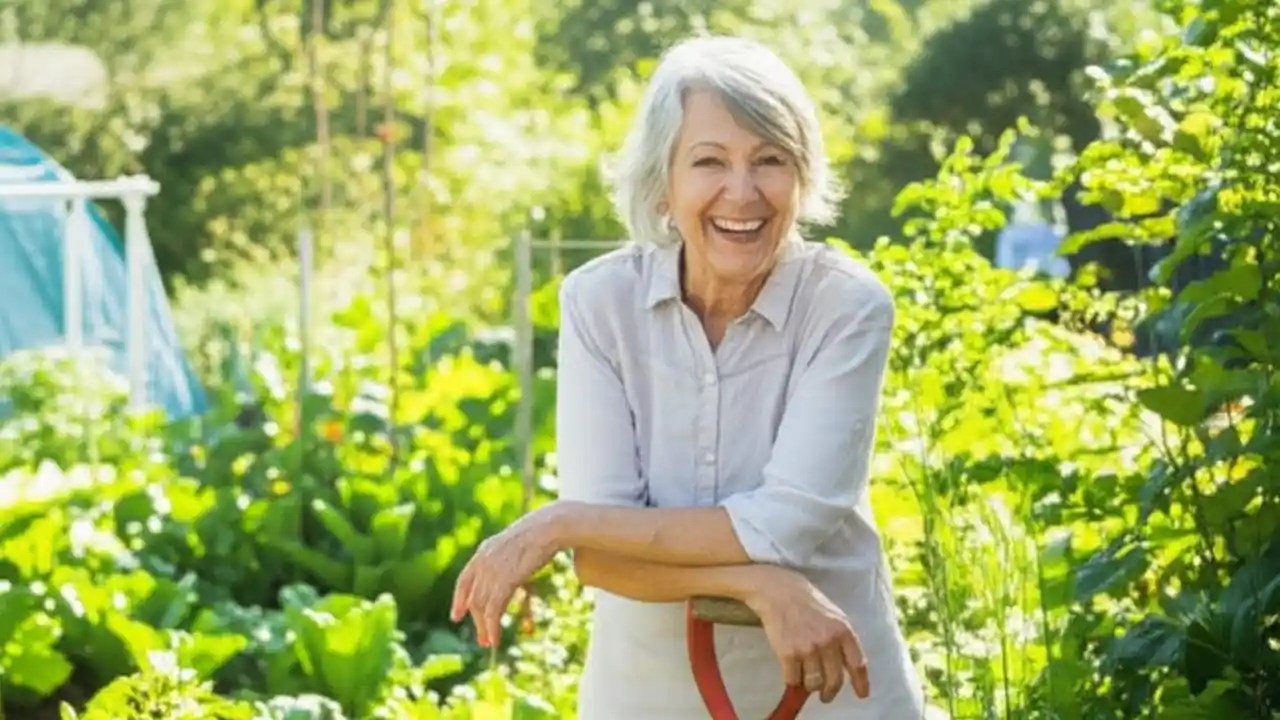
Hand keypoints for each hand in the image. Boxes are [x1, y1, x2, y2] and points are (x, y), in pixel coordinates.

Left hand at [449, 505, 562, 647]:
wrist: (549, 527)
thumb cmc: (541, 532)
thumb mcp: (517, 544)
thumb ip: (507, 558)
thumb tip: (512, 568)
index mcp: (484, 550)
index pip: (464, 579)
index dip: (459, 599)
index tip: (456, 616)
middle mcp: (483, 561)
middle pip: (473, 598)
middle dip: (476, 620)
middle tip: (482, 639)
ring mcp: (492, 571)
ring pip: (480, 607)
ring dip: (484, 628)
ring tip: (489, 642)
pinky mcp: (504, 581)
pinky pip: (493, 610)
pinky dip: (492, 627)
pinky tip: (496, 638)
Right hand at [745, 569, 869, 703]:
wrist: (777, 591)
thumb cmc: (806, 601)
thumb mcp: (833, 615)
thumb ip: (842, 638)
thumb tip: (846, 665)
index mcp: (843, 630)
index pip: (857, 664)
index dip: (861, 682)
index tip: (861, 694)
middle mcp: (828, 641)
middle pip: (835, 680)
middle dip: (830, 692)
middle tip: (826, 696)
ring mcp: (808, 648)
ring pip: (814, 683)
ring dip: (810, 686)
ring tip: (806, 680)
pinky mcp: (788, 653)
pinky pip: (793, 679)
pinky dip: (792, 680)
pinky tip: (792, 671)